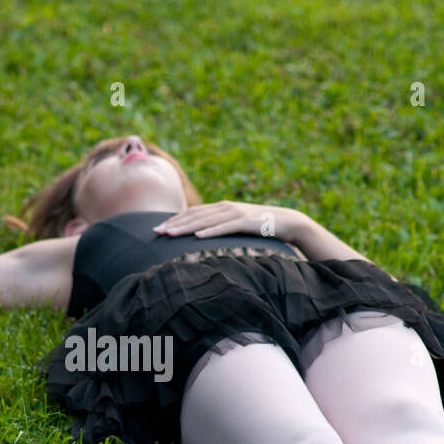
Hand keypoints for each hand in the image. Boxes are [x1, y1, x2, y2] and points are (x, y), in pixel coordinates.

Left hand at [152, 201, 305, 241]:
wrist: (286, 221)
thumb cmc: (259, 226)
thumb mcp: (236, 224)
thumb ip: (220, 226)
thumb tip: (202, 236)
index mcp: (221, 207)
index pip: (193, 213)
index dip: (175, 219)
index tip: (158, 228)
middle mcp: (225, 207)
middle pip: (195, 216)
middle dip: (175, 223)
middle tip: (157, 232)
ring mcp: (235, 213)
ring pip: (206, 221)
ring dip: (186, 227)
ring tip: (171, 234)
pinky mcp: (246, 222)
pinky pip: (225, 228)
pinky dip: (211, 232)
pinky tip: (198, 236)